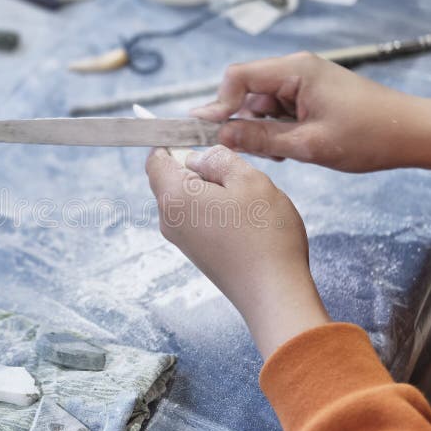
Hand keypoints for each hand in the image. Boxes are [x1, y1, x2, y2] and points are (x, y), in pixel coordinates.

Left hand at [146, 145, 329, 358]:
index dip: (172, 141)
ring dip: (213, 188)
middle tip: (235, 167)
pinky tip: (246, 217)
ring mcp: (183, 240)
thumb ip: (219, 158)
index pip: (155, 159)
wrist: (274, 295)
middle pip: (171, 178)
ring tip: (246, 195)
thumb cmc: (264, 237)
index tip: (198, 135)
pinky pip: (199, 218)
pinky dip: (218, 208)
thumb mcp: (248, 179)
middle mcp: (170, 221)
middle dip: (199, 165)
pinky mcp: (199, 253)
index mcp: (175, 198)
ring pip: (189, 198)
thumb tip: (200, 156)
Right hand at [192, 53, 430, 185]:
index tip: (207, 132)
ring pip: (261, 104)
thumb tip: (220, 136)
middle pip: (246, 91)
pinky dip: (278, 129)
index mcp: (295, 71)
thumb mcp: (307, 144)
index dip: (218, 104)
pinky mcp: (311, 95)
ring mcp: (304, 81)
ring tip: (284, 152)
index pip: (237, 77)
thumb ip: (259, 139)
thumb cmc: (369, 136)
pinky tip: (292, 147)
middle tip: (253, 150)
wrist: (412, 135)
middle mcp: (296, 69)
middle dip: (242, 121)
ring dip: (262, 129)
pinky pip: (279, 110)